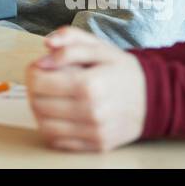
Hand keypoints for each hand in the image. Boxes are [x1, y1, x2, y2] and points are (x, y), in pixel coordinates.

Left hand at [25, 26, 146, 151]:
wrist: (152, 98)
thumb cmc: (121, 70)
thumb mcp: (99, 46)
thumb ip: (70, 41)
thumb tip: (46, 47)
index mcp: (89, 84)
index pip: (38, 82)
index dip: (32, 72)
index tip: (38, 67)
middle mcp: (91, 112)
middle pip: (38, 104)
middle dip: (34, 90)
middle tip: (44, 81)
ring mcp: (94, 131)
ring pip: (45, 125)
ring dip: (40, 110)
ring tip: (51, 97)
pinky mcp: (97, 145)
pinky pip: (60, 141)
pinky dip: (53, 127)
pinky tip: (61, 114)